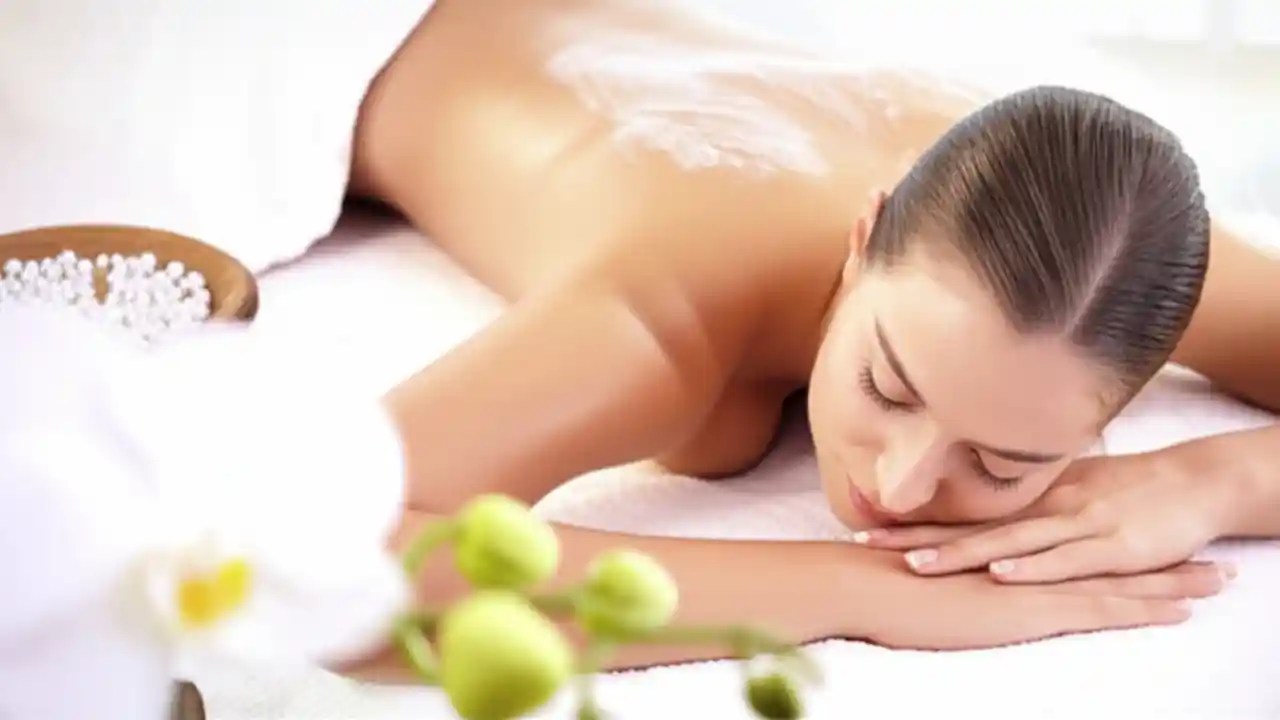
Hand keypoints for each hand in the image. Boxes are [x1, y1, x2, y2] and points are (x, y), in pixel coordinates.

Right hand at [852, 549, 1225, 649]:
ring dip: (1168, 582)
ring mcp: (1033, 580)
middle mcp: (1030, 557)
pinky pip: (1100, 607)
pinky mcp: (1031, 607)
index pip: (1071, 544)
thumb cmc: (885, 579)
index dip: (1114, 540)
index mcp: (1008, 548)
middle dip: (1160, 559)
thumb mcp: (929, 565)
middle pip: (1106, 556)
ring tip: (1215, 580)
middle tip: (1207, 557)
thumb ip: (953, 561)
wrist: (870, 584)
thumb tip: (957, 567)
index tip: (1151, 537)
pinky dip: (1142, 607)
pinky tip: (1178, 611)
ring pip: (1116, 578)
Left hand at [860, 452, 1239, 582]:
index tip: (862, 521)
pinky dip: (1032, 568)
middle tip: (865, 540)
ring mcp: (1076, 527)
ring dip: (961, 554)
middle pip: (969, 525)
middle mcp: (1043, 509)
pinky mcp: (1112, 547)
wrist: (1194, 483)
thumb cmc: (1125, 489)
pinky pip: (1066, 560)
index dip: (913, 518)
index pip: (959, 511)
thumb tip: (975, 514)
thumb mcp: (1065, 490)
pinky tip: (1000, 574)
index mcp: (1029, 498)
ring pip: (1009, 542)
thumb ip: (1021, 504)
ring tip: (914, 563)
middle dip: (916, 537)